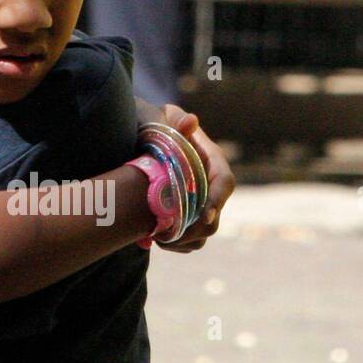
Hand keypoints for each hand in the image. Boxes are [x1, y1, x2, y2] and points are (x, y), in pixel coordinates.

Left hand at [153, 105, 235, 252]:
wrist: (138, 138)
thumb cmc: (151, 124)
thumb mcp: (160, 118)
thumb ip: (172, 120)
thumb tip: (190, 121)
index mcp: (210, 159)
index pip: (224, 182)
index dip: (217, 200)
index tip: (205, 216)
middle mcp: (209, 184)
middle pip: (214, 216)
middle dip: (194, 230)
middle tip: (167, 236)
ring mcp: (199, 201)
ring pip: (203, 232)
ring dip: (183, 241)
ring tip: (157, 239)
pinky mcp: (186, 214)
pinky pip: (189, 239)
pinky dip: (174, 244)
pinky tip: (150, 239)